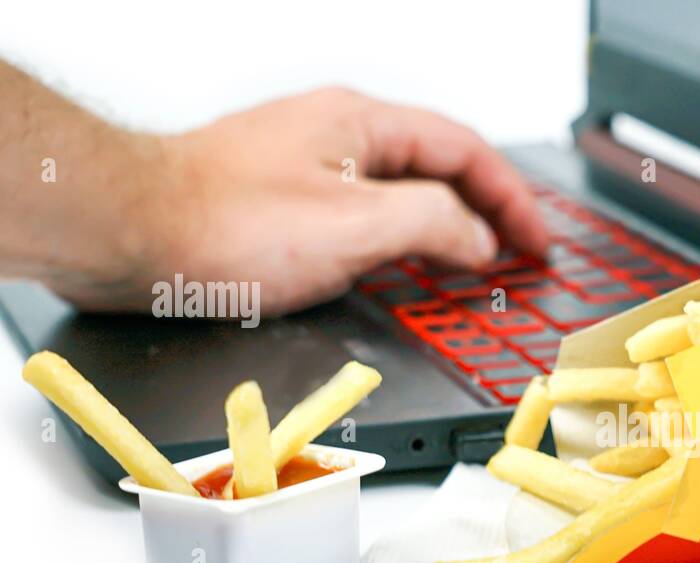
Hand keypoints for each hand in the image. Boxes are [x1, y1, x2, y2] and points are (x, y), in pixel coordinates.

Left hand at [153, 87, 548, 314]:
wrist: (130, 235)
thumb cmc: (220, 221)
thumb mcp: (354, 224)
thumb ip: (433, 224)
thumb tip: (478, 238)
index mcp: (362, 124)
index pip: (467, 152)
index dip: (513, 200)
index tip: (538, 243)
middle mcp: (339, 138)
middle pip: (440, 169)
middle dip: (489, 213)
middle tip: (521, 254)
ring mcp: (313, 170)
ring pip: (406, 195)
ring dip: (450, 231)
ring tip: (479, 266)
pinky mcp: (288, 205)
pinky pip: (371, 218)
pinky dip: (407, 245)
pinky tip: (409, 272)